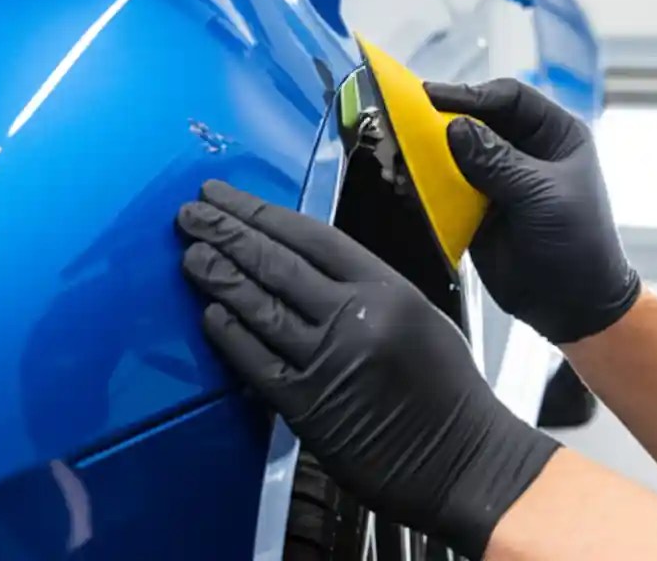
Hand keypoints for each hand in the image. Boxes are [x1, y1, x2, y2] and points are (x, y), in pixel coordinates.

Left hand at [178, 181, 558, 558]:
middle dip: (227, 233)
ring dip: (219, 277)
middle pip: (277, 263)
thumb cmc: (446, 390)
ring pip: (260, 308)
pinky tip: (209, 312)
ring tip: (190, 253)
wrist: (466, 461)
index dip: (260, 212)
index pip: (310, 236)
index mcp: (387, 288)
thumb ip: (365, 287)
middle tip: (190, 213)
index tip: (224, 195)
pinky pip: (257, 362)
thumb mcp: (418, 315)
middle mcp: (356, 318)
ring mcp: (328, 362)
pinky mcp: (308, 407)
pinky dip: (230, 335)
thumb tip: (303, 262)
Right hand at [426, 79, 639, 343]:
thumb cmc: (577, 245)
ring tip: (399, 146)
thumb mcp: (540, 196)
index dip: (472, 95)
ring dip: (432, 152)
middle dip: (445, 120)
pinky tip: (406, 178)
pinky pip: (448, 187)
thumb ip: (496, 161)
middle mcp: (526, 151)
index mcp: (555, 135)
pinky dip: (428, 183)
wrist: (573, 306)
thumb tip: (454, 129)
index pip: (509, 98)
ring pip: (458, 152)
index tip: (433, 99)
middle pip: (479, 120)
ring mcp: (499, 179)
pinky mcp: (477, 208)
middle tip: (406, 117)